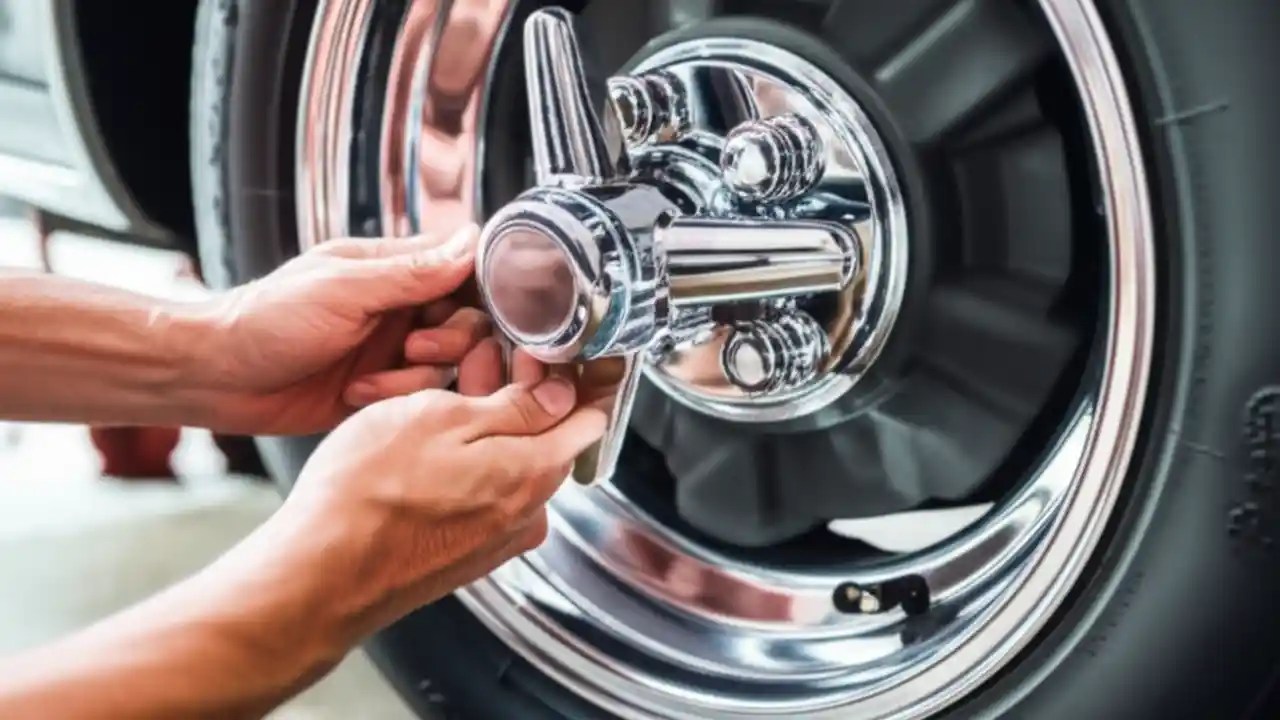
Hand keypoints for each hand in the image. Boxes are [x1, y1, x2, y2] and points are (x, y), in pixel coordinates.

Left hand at [189, 225, 485, 434]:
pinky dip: (395, 397)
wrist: (218, 377)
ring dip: (417, 375)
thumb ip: (412, 271)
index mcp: (391, 268)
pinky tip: (357, 394)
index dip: (478, 289)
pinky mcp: (383, 388)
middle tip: (415, 346)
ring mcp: (392, 349)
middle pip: (468, 320)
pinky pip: (420, 395)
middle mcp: (399, 306)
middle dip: (451, 339)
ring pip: (449, 363)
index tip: (472, 308)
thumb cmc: (266, 320)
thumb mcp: (345, 289)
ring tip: (373, 379)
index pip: (463, 267)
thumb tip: (471, 241)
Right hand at [262, 356, 606, 638]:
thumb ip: (514, 407)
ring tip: (445, 392)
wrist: (321, 575)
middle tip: (481, 356)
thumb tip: (561, 396)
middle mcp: (528, 513)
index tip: (543, 350)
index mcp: (535, 473)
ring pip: (512, 465)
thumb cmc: (370, 492)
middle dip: (522, 393)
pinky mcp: (467, 554)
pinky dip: (468, 464)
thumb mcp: (443, 417)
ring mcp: (498, 539)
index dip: (570, 374)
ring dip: (489, 426)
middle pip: (548, 439)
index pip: (589, 417)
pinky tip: (428, 445)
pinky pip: (484, 496)